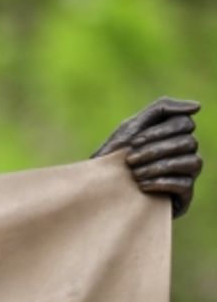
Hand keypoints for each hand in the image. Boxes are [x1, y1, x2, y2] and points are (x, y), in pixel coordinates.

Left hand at [92, 96, 201, 216]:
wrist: (103, 189)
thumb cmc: (117, 155)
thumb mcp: (133, 127)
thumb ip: (161, 109)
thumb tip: (198, 106)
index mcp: (176, 133)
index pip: (185, 122)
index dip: (159, 131)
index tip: (134, 141)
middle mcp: (187, 152)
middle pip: (188, 142)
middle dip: (155, 150)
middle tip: (130, 159)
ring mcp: (189, 173)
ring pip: (192, 161)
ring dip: (159, 166)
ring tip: (135, 174)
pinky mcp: (185, 194)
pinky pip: (185, 184)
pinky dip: (162, 183)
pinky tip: (142, 185)